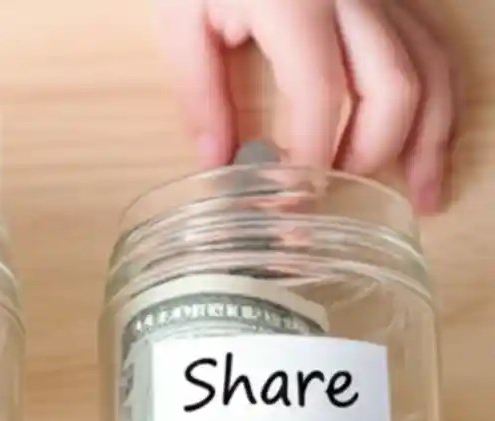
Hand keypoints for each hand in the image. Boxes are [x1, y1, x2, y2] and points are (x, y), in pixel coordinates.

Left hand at [155, 0, 456, 212]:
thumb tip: (220, 164)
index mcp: (298, 1)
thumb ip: (200, 93)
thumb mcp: (182, 20)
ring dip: (430, 138)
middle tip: (336, 197)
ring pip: (431, 68)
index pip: (320, 94)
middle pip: (392, 87)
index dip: (310, 156)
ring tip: (422, 196)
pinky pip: (431, 50)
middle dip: (370, 154)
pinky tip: (425, 145)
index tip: (288, 201)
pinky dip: (438, 101)